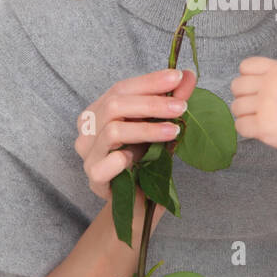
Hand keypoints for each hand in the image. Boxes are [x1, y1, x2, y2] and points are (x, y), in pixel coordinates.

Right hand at [74, 67, 196, 227]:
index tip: (178, 77)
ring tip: (175, 130)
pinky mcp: (93, 178)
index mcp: (99, 111)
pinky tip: (136, 159)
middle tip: (182, 106)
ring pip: (112, 131)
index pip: (121, 88)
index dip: (149, 81)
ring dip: (147, 128)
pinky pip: (103, 164)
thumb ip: (171, 102)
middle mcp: (87, 130)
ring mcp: (88, 154)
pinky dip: (121, 159)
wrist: (139, 200)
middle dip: (152, 103)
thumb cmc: (146, 159)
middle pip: (115, 106)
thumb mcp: (161, 126)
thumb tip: (189, 76)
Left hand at [229, 56, 276, 155]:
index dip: (247, 78)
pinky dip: (246, 128)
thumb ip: (272, 77)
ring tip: (258, 119)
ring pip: (236, 107)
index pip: (245, 66)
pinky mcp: (263, 125)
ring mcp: (264, 105)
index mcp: (276, 70)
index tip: (255, 88)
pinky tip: (257, 129)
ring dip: (244, 114)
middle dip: (243, 97)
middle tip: (255, 106)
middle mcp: (267, 84)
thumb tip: (250, 88)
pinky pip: (240, 125)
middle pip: (236, 87)